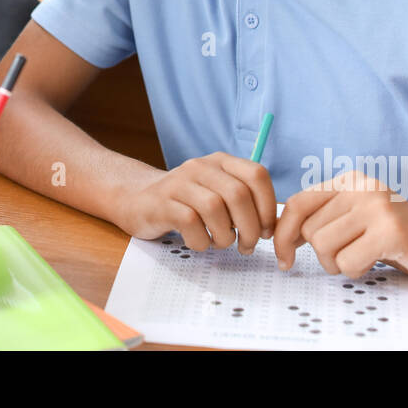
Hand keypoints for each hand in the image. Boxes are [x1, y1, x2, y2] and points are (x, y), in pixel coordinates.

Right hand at [113, 152, 277, 254]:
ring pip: (214, 208)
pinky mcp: (162, 203)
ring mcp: (179, 183)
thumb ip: (242, 201)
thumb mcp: (215, 191)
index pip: (256, 175)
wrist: (137, 198)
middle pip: (238, 194)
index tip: (265, 230)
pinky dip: (201, 241)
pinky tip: (199, 242)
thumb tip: (271, 226)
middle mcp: (200, 167)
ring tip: (220, 243)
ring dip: (224, 236)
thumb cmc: (185, 202)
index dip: (267, 206)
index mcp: (220, 161)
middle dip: (249, 228)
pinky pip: (190, 223)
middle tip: (246, 246)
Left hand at [273, 171, 407, 284]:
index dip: (283, 234)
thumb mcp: (356, 218)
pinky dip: (356, 271)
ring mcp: (377, 206)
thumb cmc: (398, 237)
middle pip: (309, 230)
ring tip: (363, 259)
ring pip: (324, 246)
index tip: (283, 257)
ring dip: (339, 264)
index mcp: (349, 180)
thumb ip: (324, 217)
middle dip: (321, 255)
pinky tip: (376, 262)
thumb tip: (277, 232)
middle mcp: (361, 186)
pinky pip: (347, 261)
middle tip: (346, 259)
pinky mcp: (392, 231)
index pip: (296, 203)